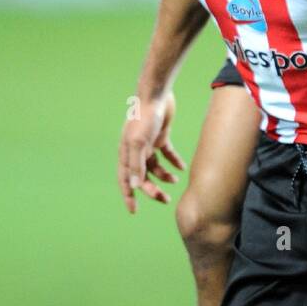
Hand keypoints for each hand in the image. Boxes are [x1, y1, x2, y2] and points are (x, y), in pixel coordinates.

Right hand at [118, 92, 185, 213]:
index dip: (128, 196)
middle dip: (152, 190)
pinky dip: (173, 162)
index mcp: (126, 153)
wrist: (157, 95)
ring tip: (175, 181)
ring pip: (155, 167)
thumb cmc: (144, 118)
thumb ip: (137, 165)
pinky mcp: (160, 137)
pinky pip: (166, 155)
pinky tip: (181, 168)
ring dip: (164, 177)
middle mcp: (136, 151)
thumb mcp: (139, 142)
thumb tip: (134, 187)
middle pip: (142, 177)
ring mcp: (148, 144)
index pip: (125, 179)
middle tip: (165, 199)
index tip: (133, 211)